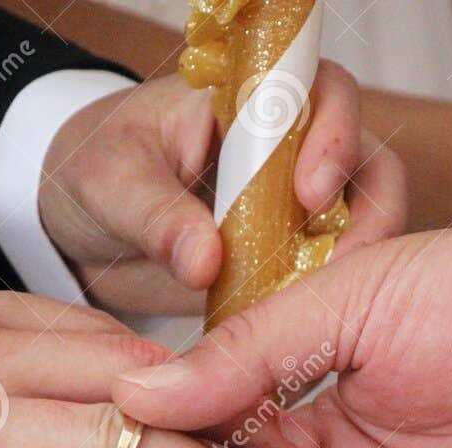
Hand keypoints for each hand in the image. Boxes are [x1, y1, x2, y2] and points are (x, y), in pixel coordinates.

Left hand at [39, 67, 406, 313]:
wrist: (82, 221)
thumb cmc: (96, 168)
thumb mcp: (110, 182)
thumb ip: (156, 216)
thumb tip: (206, 262)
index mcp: (254, 102)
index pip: (325, 95)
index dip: (335, 138)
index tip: (310, 194)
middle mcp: (294, 153)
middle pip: (369, 172)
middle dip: (367, 222)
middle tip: (336, 274)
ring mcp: (301, 213)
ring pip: (362, 237)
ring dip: (350, 278)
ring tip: (314, 319)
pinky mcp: (295, 265)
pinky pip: (331, 288)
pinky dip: (322, 316)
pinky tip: (293, 348)